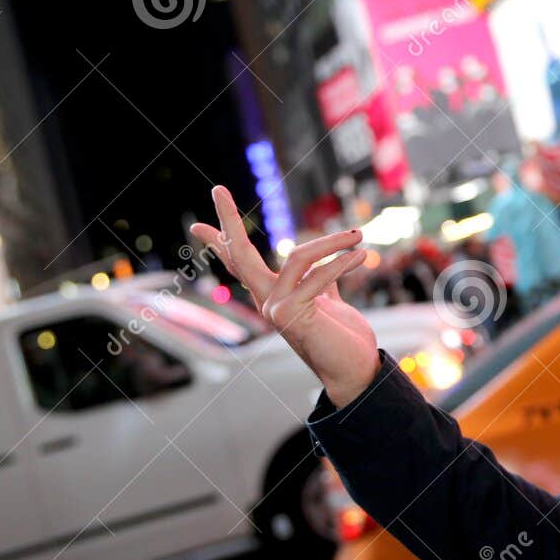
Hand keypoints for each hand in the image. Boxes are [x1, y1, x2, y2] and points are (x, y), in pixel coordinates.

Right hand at [191, 186, 377, 407]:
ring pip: (296, 257)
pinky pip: (318, 277)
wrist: (354, 371)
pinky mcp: (293, 316)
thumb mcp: (327, 300)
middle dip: (229, 220)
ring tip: (359, 235)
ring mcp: (276, 310)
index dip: (220, 242)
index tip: (197, 224)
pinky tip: (361, 254)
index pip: (239, 263)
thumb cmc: (342, 337)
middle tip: (217, 189)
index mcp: (273, 295)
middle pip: (239, 255)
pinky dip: (342, 263)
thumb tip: (322, 260)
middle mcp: (267, 301)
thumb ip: (320, 280)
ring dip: (332, 243)